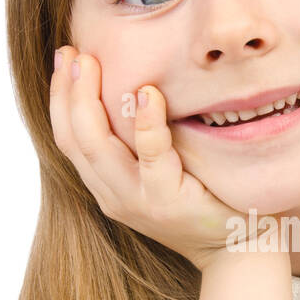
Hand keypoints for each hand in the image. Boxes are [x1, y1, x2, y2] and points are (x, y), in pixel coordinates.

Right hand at [49, 46, 241, 271]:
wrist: (239, 248)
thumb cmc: (207, 197)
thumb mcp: (164, 168)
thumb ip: (143, 139)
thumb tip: (136, 82)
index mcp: (107, 185)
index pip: (68, 137)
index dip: (60, 96)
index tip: (65, 57)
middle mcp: (114, 194)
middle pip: (73, 139)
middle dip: (67, 91)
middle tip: (71, 51)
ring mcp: (137, 200)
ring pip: (96, 147)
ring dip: (89, 100)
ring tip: (93, 61)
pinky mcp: (166, 202)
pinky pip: (150, 157)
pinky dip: (145, 123)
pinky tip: (146, 94)